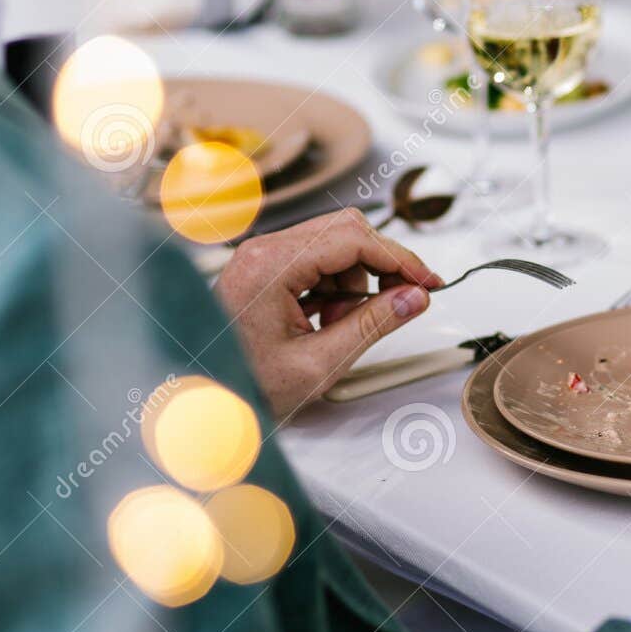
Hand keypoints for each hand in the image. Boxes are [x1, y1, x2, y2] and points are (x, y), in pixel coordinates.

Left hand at [214, 209, 442, 417]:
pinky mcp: (264, 270)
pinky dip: (334, 289)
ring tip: (340, 328)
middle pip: (345, 232)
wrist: (200, 399)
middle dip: (379, 267)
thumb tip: (414, 297)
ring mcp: (261, 258)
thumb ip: (373, 326)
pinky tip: (327, 322)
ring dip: (354, 284)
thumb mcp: (319, 363)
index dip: (400, 259)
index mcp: (271, 266)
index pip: (353, 239)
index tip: (429, 283)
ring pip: (334, 247)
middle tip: (401, 302)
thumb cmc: (244, 385)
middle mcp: (263, 251)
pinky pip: (315, 263)